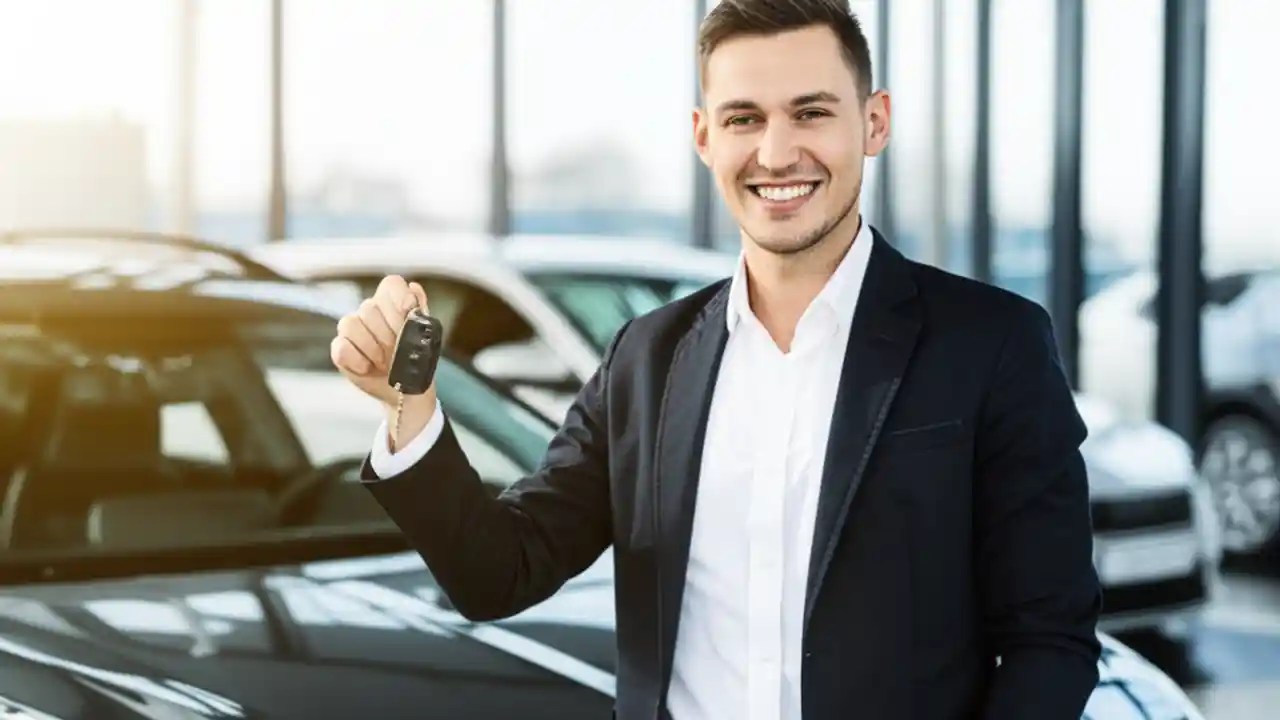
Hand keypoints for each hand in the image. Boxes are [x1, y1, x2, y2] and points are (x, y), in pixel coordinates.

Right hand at [331, 276, 438, 441]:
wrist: (406, 389)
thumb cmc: (414, 360)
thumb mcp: (424, 337)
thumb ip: (420, 311)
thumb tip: (413, 289)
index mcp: (393, 303)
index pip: (391, 284)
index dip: (399, 296)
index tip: (409, 311)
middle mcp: (370, 311)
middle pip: (370, 307)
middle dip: (388, 333)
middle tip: (398, 350)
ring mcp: (353, 329)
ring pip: (351, 324)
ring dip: (372, 347)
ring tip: (384, 362)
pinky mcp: (341, 349)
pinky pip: (341, 347)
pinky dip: (357, 360)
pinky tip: (368, 368)